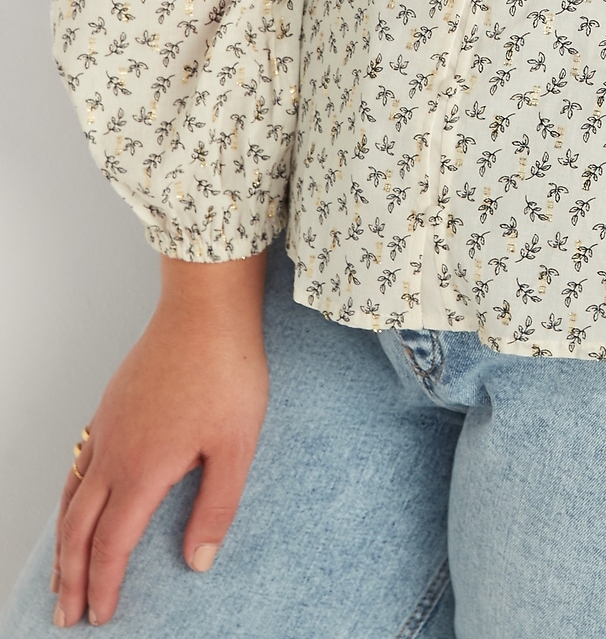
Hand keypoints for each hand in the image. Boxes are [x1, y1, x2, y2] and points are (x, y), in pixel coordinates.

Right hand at [53, 251, 269, 627]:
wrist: (205, 307)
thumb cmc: (227, 370)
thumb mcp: (237, 445)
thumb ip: (216, 508)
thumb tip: (197, 562)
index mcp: (142, 469)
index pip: (112, 544)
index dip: (103, 586)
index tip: (100, 617)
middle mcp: (114, 452)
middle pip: (78, 529)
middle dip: (69, 577)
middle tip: (64, 616)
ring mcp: (107, 426)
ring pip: (71, 496)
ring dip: (62, 542)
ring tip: (59, 574)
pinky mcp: (111, 405)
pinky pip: (79, 463)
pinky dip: (69, 497)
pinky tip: (76, 501)